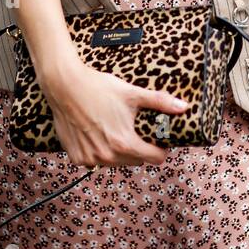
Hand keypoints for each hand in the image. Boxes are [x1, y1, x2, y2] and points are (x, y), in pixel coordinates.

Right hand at [42, 61, 187, 167]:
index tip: (156, 139)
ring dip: (118, 151)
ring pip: (115, 162)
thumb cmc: (98, 88)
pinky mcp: (77, 157)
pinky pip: (95, 160)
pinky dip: (98, 150)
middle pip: (135, 160)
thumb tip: (184, 107)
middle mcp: (107, 156)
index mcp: (124, 144)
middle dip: (137, 148)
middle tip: (131, 128)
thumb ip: (160, 102)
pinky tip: (95, 133)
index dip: (159, 148)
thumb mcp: (132, 94)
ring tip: (112, 128)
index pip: (155, 159)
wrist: (64, 86)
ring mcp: (90, 159)